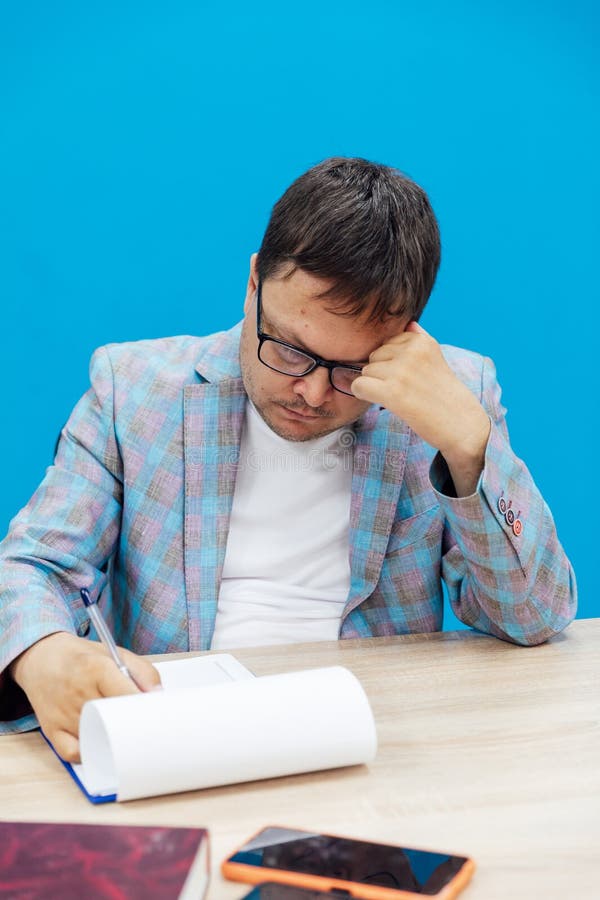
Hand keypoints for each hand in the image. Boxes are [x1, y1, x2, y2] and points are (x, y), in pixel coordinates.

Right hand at [10, 631, 160, 761]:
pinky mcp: (52, 729)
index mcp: (97, 669)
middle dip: (132, 726)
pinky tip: (98, 743)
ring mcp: (64, 713)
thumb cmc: (82, 657)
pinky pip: (74, 753)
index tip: (154, 715)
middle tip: (141, 727)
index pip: (127, 696)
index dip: (143, 709)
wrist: (42, 657)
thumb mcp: (116, 653)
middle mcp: (79, 692)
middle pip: (114, 721)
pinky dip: (88, 753)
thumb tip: (158, 695)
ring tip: (122, 733)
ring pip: (96, 738)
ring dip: (113, 740)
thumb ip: (143, 671)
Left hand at [351, 322, 490, 495]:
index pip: (386, 343)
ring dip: (374, 386)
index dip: (391, 363)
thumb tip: (409, 324)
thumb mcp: (437, 359)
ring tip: (398, 398)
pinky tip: (380, 401)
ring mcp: (402, 371)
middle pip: (374, 357)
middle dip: (381, 373)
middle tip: (403, 390)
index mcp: (421, 341)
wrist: (462, 425)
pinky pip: (359, 386)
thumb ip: (420, 339)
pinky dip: (363, 395)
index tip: (407, 378)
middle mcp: (411, 352)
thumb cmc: (446, 396)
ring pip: (366, 371)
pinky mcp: (393, 392)